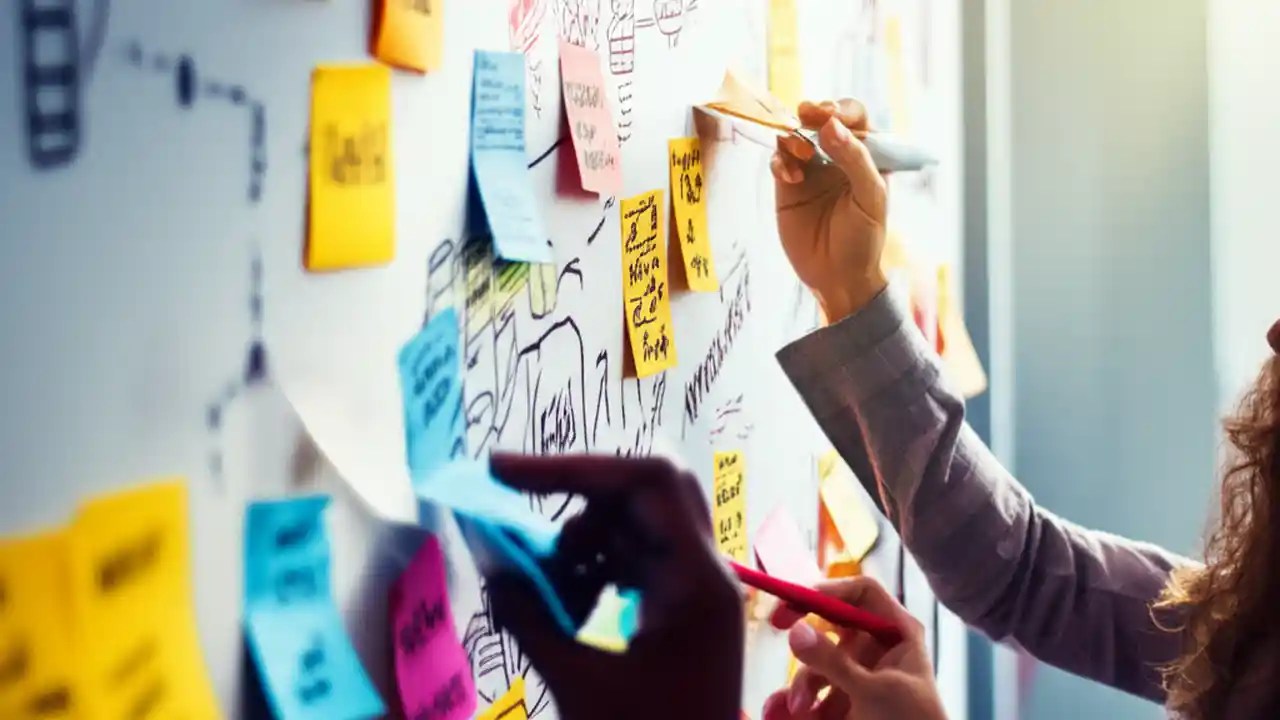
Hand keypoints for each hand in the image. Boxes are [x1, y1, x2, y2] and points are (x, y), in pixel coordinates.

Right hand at [488, 454, 744, 719]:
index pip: (644, 482)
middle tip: (515, 504)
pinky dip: (596, 566)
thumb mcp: (578, 684)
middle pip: (646, 491)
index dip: (570, 466)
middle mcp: (708, 573)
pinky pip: (637, 559)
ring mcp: (699, 591)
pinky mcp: (683, 611)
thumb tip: (490, 558)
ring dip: (582, 538)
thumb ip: (529, 615)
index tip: (501, 472)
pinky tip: (566, 604)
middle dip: (577, 494)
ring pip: (637, 524)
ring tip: (544, 584)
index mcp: (698, 582)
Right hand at [762, 577, 945, 719]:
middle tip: (776, 625)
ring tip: (795, 710)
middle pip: (830, 625)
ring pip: (816, 666)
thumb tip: (795, 632)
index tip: (795, 601)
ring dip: (799, 686)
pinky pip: (812, 696)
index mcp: (896, 633)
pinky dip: (795, 705)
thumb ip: (833, 662)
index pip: (862, 593)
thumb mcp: (873, 691)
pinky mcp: (843, 703)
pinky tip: (776, 714)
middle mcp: (875, 648)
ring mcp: (858, 675)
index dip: (829, 590)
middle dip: (805, 638)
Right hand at [772, 99, 887, 322]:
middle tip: (807, 115)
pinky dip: (780, 161)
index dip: (842, 110)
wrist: (837, 277)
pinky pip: (779, 160)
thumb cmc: (863, 239)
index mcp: (867, 154)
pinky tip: (790, 177)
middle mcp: (837, 156)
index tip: (830, 115)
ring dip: (795, 137)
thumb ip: (855, 159)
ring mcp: (811, 169)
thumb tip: (830, 125)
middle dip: (813, 112)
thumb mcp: (871, 199)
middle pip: (821, 119)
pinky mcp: (788, 185)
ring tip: (802, 156)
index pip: (855, 118)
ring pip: (796, 135)